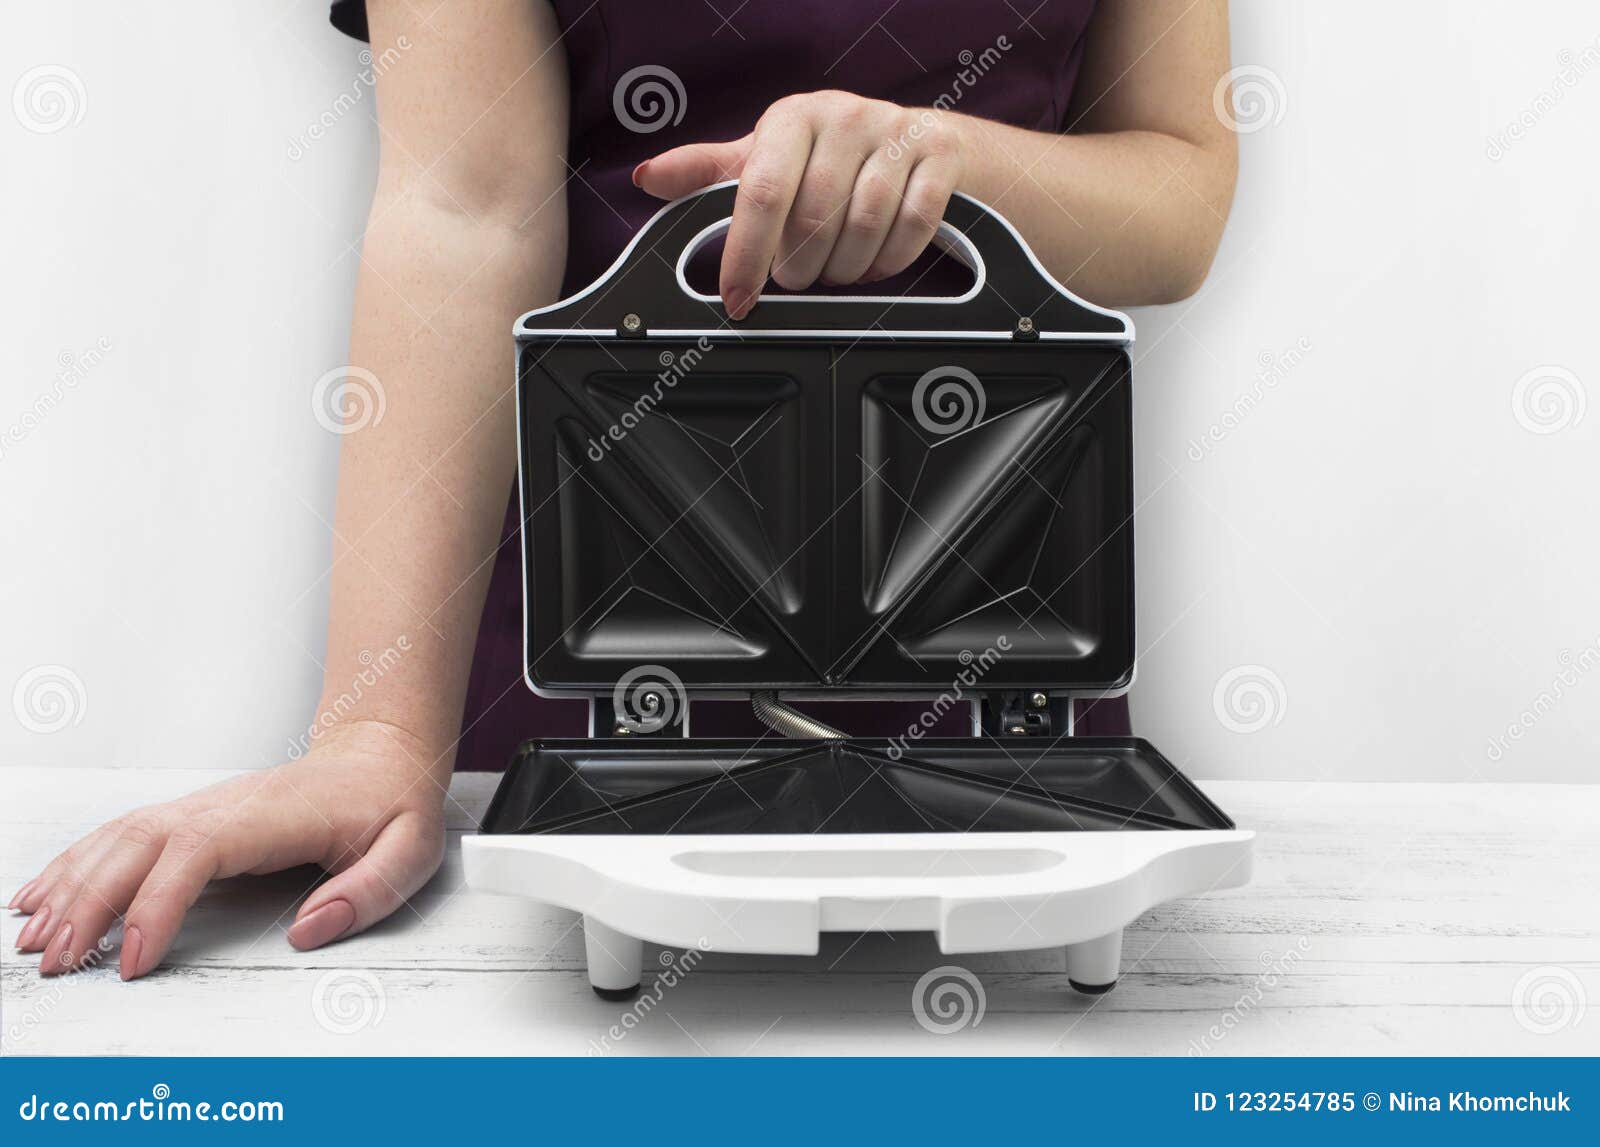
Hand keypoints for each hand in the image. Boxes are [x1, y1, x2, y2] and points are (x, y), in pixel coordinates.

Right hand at [8, 721, 446, 979]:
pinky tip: (45, 892)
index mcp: (270, 816)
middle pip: (137, 845)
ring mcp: (203, 808)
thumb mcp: (409, 848)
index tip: (134, 958)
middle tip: (58, 961)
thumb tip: (308, 931)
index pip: (193, 854)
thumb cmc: (391, 801)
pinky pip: (122, 835)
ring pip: (119, 838)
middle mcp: (224, 806)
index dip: (155, 905)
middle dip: (89, 903)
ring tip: (35, 938)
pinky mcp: (194, 817)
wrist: (381, 754)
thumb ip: (366, 892)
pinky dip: (77, 864)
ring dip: (71, 885)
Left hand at [634, 90, 966, 317]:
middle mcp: (843, 117)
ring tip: (835, 269)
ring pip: (864, 226)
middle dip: (800, 267)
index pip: (762, 191)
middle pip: (814, 218)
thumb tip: (647, 178)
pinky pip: (911, 226)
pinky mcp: (938, 158)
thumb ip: (709, 173)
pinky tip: (875, 262)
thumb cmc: (832, 157)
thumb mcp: (768, 158)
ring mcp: (895, 135)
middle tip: (797, 276)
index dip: (746, 254)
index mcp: (792, 118)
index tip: (738, 299)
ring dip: (845, 268)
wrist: (923, 145)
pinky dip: (890, 260)